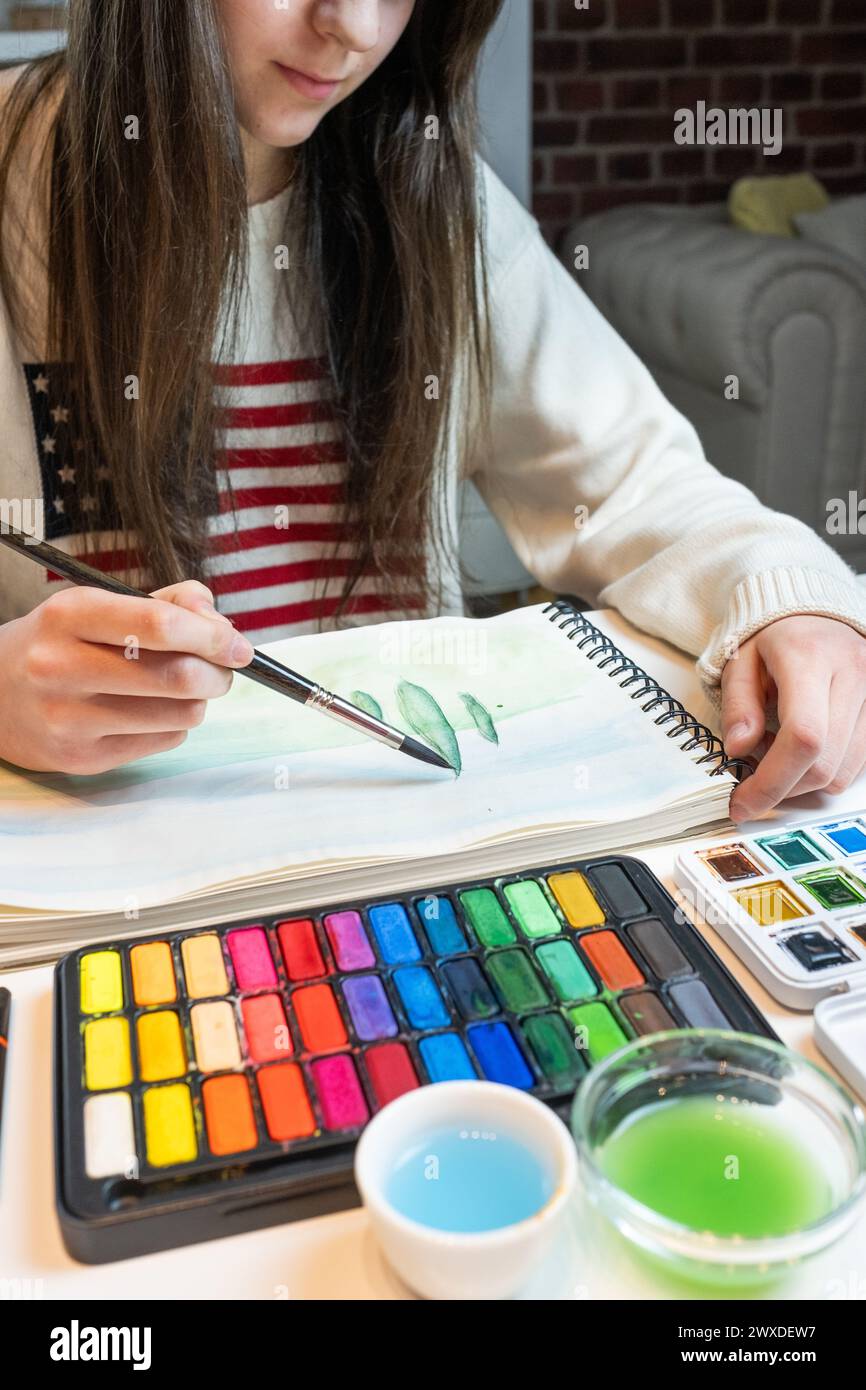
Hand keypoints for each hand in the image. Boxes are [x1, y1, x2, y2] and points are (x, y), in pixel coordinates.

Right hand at [0, 580, 252, 773]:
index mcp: (69, 616)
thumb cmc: (59, 644)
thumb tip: (218, 624)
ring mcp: (70, 718)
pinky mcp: (82, 757)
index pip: (160, 624)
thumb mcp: (96, 605)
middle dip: (217, 673)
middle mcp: (62, 667)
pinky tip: (154, 711)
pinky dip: (175, 724)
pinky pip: (163, 741)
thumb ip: (165, 603)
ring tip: (187, 688)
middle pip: (177, 675)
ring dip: (199, 700)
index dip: (213, 636)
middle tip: (222, 670)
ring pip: (179, 714)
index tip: (238, 645)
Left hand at [721, 615, 865, 822]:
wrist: (816, 614)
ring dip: (804, 781)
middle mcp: (852, 674)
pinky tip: (804, 750)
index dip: (772, 781)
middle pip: (825, 763)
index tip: (743, 802)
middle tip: (752, 783)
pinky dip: (826, 770)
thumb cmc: (774, 638)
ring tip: (778, 754)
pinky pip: (858, 763)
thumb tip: (739, 751)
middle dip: (783, 788)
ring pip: (844, 771)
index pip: (803, 736)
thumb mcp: (740, 663)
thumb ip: (738, 707)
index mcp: (810, 658)